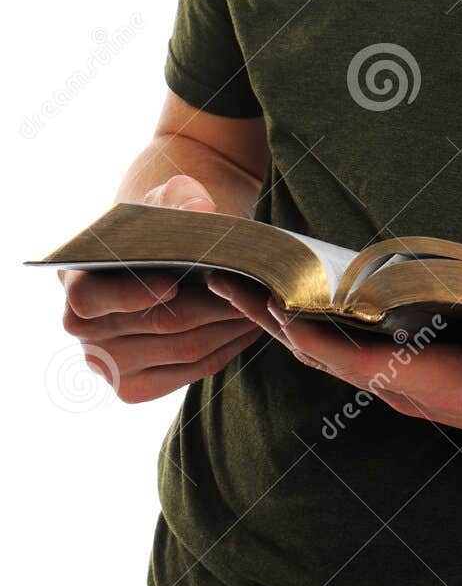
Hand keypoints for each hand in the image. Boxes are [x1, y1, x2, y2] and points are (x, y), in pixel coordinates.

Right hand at [58, 175, 262, 402]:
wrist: (158, 260)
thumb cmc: (159, 228)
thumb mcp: (167, 200)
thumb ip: (181, 197)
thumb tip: (199, 210)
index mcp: (75, 282)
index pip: (88, 300)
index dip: (130, 295)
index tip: (173, 284)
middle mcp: (83, 331)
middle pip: (156, 324)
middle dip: (212, 305)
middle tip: (253, 286)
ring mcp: (108, 365)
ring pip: (183, 350)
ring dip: (229, 327)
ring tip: (262, 302)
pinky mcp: (135, 388)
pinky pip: (192, 370)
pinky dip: (228, 347)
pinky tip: (250, 326)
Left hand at [205, 273, 461, 461]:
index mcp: (444, 385)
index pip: (361, 364)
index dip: (313, 338)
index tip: (269, 306)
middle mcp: (419, 391)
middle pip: (330, 359)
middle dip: (277, 323)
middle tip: (224, 279)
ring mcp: (417, 388)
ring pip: (337, 358)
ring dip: (290, 325)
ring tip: (244, 284)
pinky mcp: (423, 381)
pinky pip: (355, 356)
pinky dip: (319, 331)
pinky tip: (298, 304)